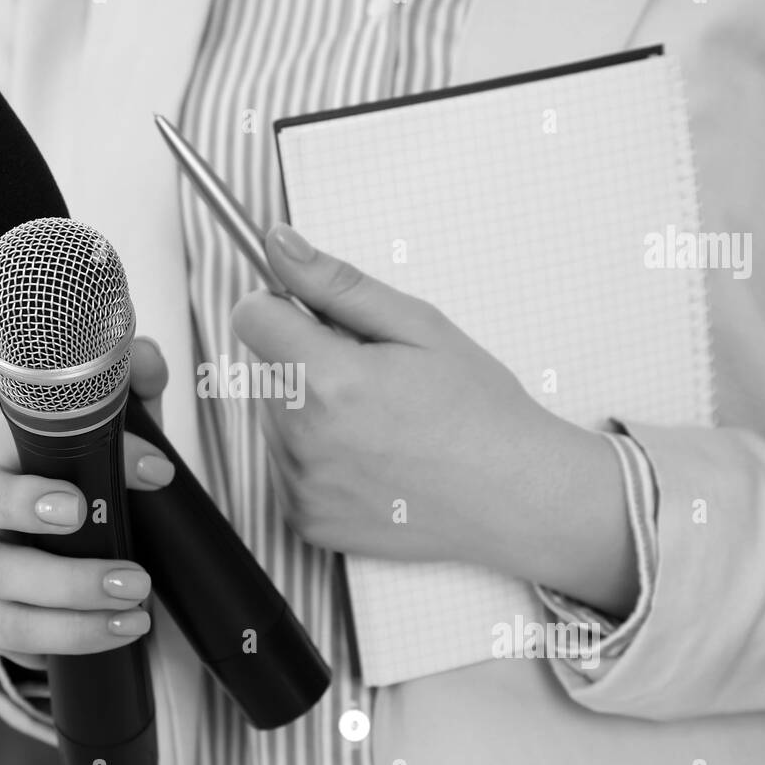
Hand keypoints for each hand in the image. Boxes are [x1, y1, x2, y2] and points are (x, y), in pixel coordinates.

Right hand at [0, 337, 175, 664]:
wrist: (76, 558)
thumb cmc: (90, 482)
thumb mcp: (116, 434)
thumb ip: (132, 388)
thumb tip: (147, 364)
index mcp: (0, 451)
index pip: (7, 437)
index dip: (58, 444)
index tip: (134, 466)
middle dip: (22, 507)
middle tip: (83, 515)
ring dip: (67, 589)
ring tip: (136, 594)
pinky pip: (14, 634)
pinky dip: (73, 635)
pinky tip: (124, 629)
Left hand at [231, 224, 635, 613]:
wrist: (514, 496)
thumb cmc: (478, 411)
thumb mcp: (418, 327)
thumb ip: (337, 284)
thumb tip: (279, 245)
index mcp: (330, 381)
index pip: (250, 317)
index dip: (282, 308)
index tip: (316, 320)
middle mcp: (304, 440)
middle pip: (264, 370)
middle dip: (305, 363)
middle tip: (373, 382)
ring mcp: (301, 485)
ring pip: (273, 418)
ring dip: (308, 411)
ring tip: (378, 424)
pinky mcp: (304, 519)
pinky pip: (284, 466)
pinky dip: (314, 457)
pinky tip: (369, 460)